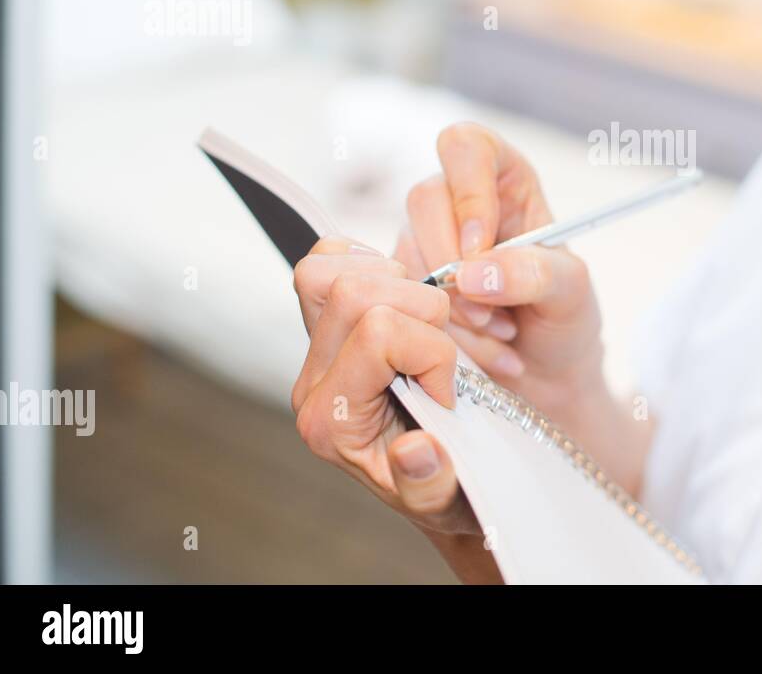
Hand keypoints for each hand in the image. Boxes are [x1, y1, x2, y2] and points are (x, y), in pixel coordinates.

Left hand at [290, 236, 479, 538]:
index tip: (448, 394)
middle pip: (353, 292)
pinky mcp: (327, 321)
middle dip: (419, 311)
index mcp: (333, 420)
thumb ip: (428, 483)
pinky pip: (326, 260)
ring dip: (399, 285)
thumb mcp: (445, 501)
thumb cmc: (442, 485)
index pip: (378, 333)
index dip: (432, 352)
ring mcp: (316, 347)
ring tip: (425, 330)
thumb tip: (413, 449)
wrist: (435, 479)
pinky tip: (403, 300)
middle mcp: (313, 380)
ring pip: (334, 269)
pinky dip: (371, 263)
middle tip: (441, 352)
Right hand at [395, 122, 605, 412]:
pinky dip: (440, 335)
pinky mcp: (406, 286)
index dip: (468, 191)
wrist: (545, 377)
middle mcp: (459, 202)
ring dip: (451, 309)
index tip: (480, 247)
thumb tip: (473, 271)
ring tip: (500, 335)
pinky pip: (399, 300)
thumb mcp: (570, 292)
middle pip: (424, 199)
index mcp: (505, 180)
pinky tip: (478, 352)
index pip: (468, 146)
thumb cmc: (564, 319)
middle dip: (452, 264)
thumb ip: (533, 272)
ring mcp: (427, 243)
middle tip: (491, 312)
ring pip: (405, 254)